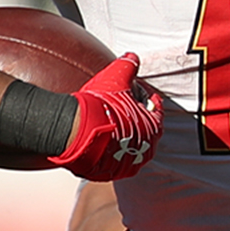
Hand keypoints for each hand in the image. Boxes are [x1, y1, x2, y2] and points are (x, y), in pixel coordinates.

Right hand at [48, 53, 162, 180]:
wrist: (74, 133)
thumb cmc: (100, 105)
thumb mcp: (116, 78)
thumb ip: (128, 66)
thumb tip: (133, 57)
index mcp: (154, 128)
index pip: (156, 110)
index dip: (146, 98)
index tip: (138, 92)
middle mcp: (146, 150)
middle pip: (144, 129)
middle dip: (135, 117)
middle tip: (123, 107)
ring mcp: (129, 164)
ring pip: (129, 146)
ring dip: (123, 135)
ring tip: (110, 124)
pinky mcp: (110, 173)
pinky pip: (113, 160)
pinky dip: (109, 150)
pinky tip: (99, 140)